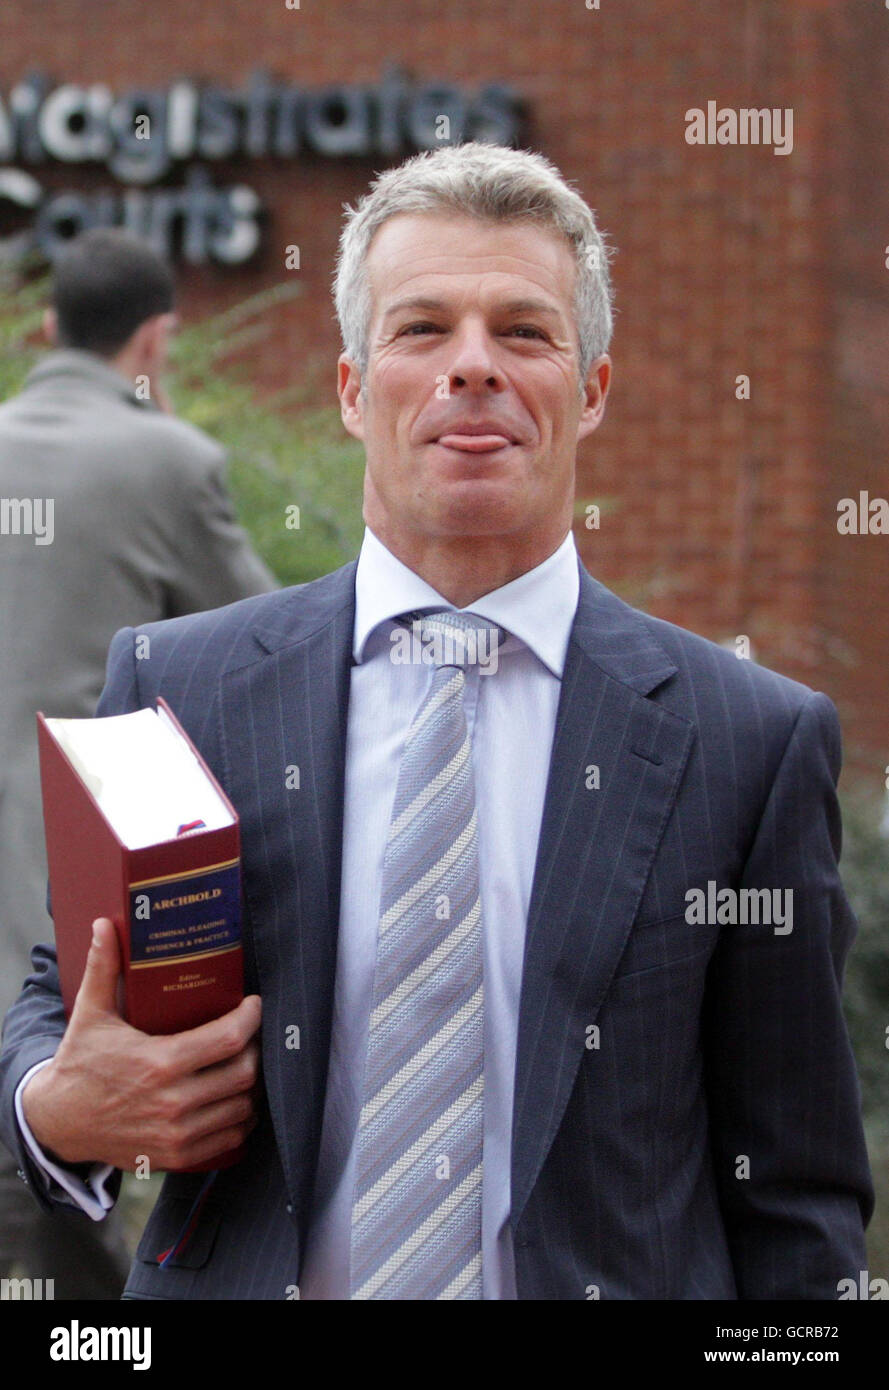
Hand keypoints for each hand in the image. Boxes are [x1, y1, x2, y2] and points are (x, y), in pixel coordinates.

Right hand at [22, 918, 261, 1171]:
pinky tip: (236, 1098)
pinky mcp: (177, 1155)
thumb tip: (104, 924)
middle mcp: (173, 1102)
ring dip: (252, 1085)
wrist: (58, 1121)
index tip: (253, 1004)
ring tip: (246, 1062)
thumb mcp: (90, 1014)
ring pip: (242, 1108)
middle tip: (251, 1033)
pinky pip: (230, 1139)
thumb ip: (102, 968)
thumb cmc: (81, 1063)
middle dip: (256, 1049)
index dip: (251, 1018)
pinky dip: (240, 1119)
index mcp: (159, 1062)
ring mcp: (177, 1134)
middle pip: (244, 1073)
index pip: (229, 1039)